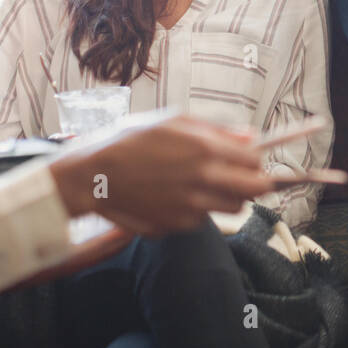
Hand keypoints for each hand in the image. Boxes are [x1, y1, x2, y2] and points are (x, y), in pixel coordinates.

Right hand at [48, 110, 275, 234]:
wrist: (92, 175)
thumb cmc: (130, 140)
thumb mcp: (173, 121)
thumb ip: (217, 130)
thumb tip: (251, 136)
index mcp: (204, 149)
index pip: (255, 161)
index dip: (256, 159)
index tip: (249, 157)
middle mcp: (202, 181)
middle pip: (256, 190)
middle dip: (256, 181)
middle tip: (243, 175)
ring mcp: (190, 207)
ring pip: (234, 208)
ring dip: (229, 196)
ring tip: (206, 183)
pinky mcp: (177, 225)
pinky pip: (204, 218)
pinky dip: (200, 208)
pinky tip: (178, 194)